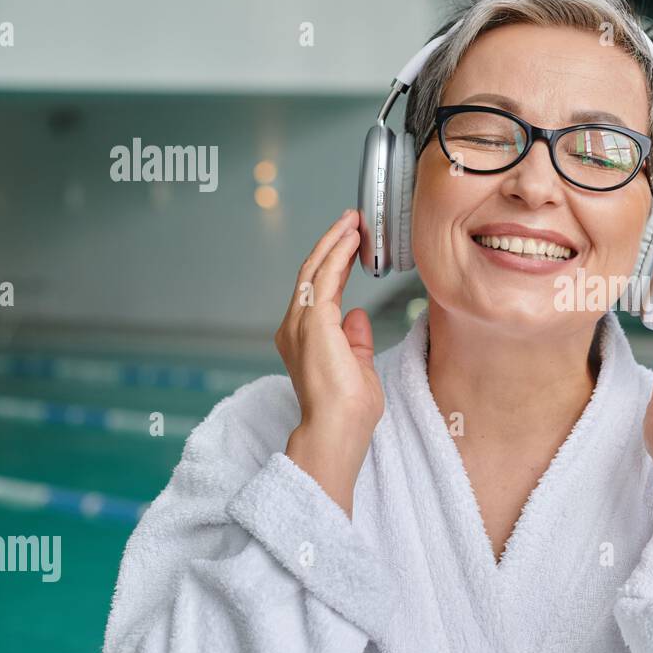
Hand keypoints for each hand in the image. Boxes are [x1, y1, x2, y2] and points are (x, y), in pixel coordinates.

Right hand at [277, 209, 383, 514]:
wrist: (337, 432)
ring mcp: (300, 324)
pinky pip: (324, 278)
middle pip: (311, 273)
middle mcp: (294, 328)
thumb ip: (355, 340)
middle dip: (331, 244)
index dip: (334, 263)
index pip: (318, 290)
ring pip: (314, 270)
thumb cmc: (348, 412)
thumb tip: (357, 314)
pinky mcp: (313, 322)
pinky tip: (351, 239)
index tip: (351, 241)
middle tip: (351, 220)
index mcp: (303, 339)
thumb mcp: (356, 368)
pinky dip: (337, 254)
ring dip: (334, 243)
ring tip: (353, 221)